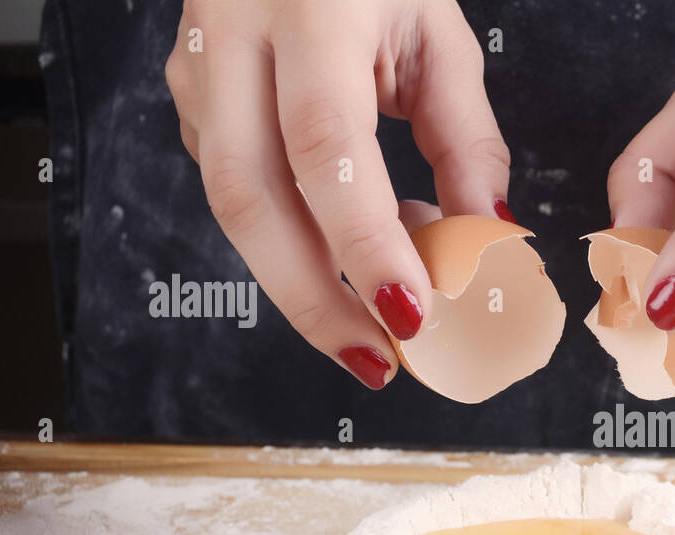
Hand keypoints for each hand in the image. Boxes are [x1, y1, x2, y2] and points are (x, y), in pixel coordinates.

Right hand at [166, 0, 511, 388]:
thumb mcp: (439, 38)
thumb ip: (467, 143)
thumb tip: (485, 241)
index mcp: (311, 10)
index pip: (327, 147)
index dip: (364, 243)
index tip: (409, 312)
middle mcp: (234, 35)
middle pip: (250, 198)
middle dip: (313, 298)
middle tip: (375, 359)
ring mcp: (197, 67)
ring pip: (230, 206)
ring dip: (299, 284)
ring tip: (366, 329)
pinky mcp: (189, 96)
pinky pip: (235, 190)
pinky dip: (292, 241)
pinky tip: (341, 256)